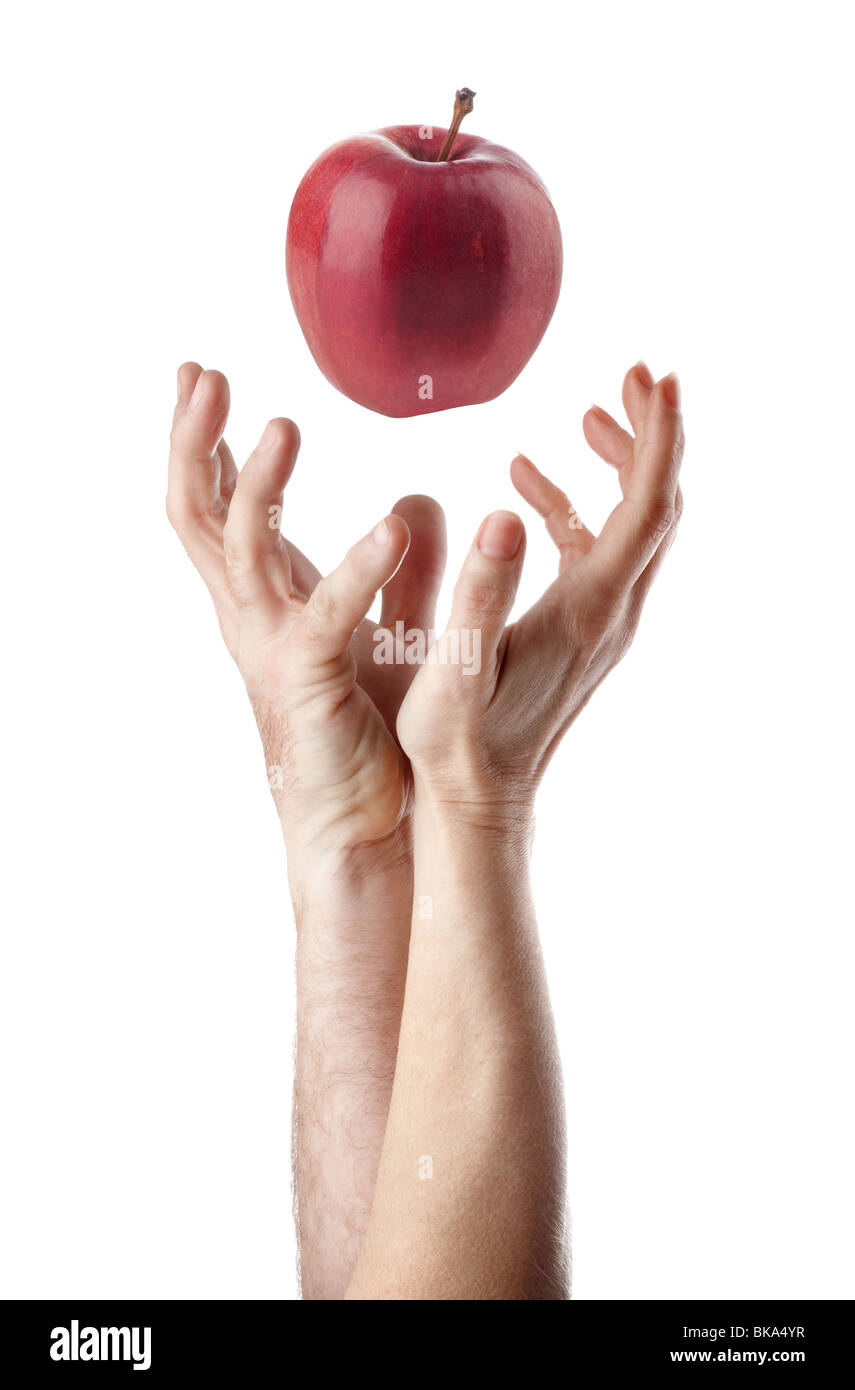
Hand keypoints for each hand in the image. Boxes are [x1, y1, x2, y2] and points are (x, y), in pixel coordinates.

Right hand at [167, 362, 445, 860]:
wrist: (355, 820)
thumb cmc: (361, 726)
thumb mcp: (376, 628)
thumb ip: (394, 566)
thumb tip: (418, 496)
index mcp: (263, 596)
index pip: (216, 504)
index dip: (202, 443)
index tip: (198, 374)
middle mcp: (250, 614)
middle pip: (198, 514)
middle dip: (193, 443)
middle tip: (202, 375)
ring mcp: (270, 646)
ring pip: (243, 550)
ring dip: (260, 485)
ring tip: (287, 424)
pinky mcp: (308, 681)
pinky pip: (325, 615)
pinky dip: (357, 569)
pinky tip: (393, 526)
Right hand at [396, 362, 683, 819]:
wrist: (479, 804)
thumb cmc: (458, 743)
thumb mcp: (456, 669)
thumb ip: (480, 592)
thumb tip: (506, 513)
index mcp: (589, 607)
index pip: (646, 504)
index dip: (656, 436)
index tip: (656, 374)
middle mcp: (611, 612)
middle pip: (656, 506)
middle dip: (649, 435)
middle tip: (629, 375)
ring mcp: (601, 624)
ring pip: (633, 528)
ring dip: (619, 468)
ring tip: (584, 419)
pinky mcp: (581, 633)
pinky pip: (597, 553)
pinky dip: (577, 510)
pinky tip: (527, 492)